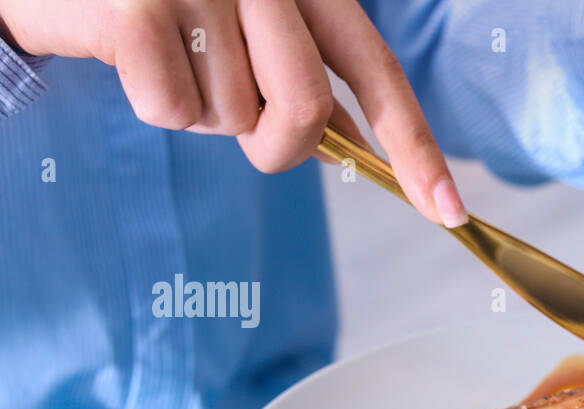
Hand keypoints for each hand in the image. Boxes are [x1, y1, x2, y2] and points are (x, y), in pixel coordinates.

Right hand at [0, 0, 465, 224]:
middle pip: (307, 112)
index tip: (449, 210)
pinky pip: (174, 112)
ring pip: (234, 117)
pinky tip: (133, 57)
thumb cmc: (165, 4)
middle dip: (277, 142)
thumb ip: (303, 76)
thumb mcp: (248, 30)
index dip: (415, 146)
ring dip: (203, 111)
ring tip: (171, 56)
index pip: (377, 71)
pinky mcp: (137, 7)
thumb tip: (357, 145)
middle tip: (239, 118)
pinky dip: (156, 104)